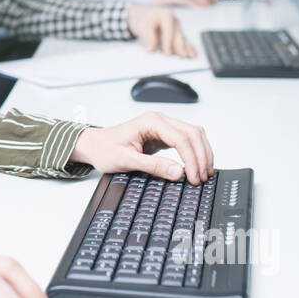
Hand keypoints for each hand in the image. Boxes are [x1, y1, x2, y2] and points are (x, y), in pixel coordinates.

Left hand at [69, 112, 213, 183]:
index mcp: (151, 122)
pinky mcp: (163, 135)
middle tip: (202, 177)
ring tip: (204, 173)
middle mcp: (160, 120)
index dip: (191, 159)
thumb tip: (179, 172)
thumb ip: (154, 166)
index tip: (194, 177)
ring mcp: (163, 126)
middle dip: (201, 156)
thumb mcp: (127, 160)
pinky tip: (197, 165)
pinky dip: (194, 152)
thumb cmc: (105, 149)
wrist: (94, 145)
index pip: (181, 138)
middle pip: (193, 134)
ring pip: (193, 135)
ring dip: (201, 153)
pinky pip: (186, 141)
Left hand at [126, 3, 195, 56]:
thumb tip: (151, 49)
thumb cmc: (143, 19)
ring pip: (182, 38)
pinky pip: (183, 40)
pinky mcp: (177, 33)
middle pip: (178, 34)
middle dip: (180, 46)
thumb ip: (148, 37)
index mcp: (166, 14)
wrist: (142, 15)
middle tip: (182, 56)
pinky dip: (187, 47)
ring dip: (186, 47)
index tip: (168, 53)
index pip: (168, 30)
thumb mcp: (142, 26)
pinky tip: (192, 54)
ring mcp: (177, 26)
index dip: (168, 42)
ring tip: (191, 56)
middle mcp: (174, 20)